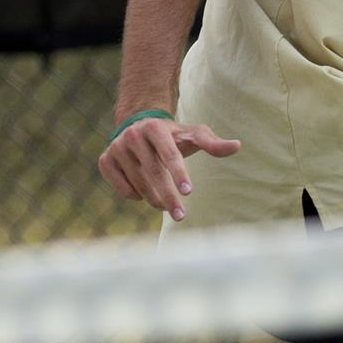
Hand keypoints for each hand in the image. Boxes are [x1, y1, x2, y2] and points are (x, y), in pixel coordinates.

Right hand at [97, 116, 240, 221]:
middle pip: (153, 173)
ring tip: (167, 206)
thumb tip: (237, 146)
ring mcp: (116, 148)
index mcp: (155, 128)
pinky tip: (145, 190)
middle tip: (181, 216)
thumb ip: (213, 143)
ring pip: (138, 184)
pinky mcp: (105, 160)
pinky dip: (136, 196)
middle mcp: (133, 135)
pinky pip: (123, 189)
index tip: (189, 192)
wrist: (138, 126)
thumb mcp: (193, 135)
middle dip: (168, 197)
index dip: (179, 173)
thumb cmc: (173, 135)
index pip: (169, 154)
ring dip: (154, 199)